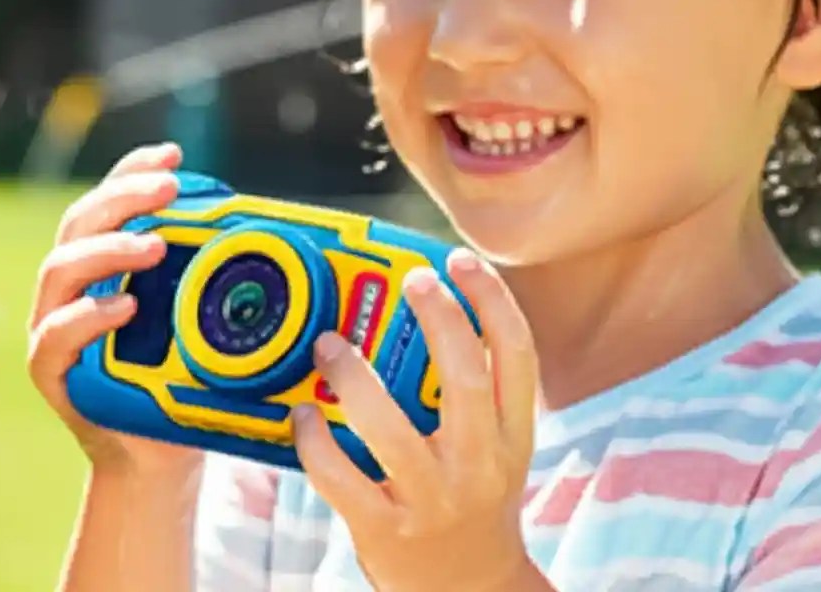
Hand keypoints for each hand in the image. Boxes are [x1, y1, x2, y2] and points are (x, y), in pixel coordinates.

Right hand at [27, 142, 202, 477]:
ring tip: (152, 246)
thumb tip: (284, 237)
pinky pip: (56, 336)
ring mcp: (54, 326)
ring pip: (62, 270)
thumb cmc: (185, 382)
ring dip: (108, 251)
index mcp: (105, 264)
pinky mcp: (51, 372)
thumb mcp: (208, 322)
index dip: (134, 170)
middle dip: (122, 197)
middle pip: (80, 223)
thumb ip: (219, 279)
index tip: (174, 153)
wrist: (159, 459)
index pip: (109, 202)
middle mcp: (72, 287)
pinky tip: (126, 309)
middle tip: (168, 189)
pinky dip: (89, 318)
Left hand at [291, 249, 544, 591]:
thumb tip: (432, 314)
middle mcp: (479, 466)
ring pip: (387, 426)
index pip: (516, 354)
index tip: (458, 261)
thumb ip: (478, 395)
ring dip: (352, 376)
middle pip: (462, 376)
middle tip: (408, 281)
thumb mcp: (498, 450)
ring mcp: (431, 499)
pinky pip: (338, 474)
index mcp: (513, 439)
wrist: (466, 590)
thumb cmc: (474, 504)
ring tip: (329, 344)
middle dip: (436, 316)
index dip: (491, 299)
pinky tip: (303, 416)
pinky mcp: (383, 528)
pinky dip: (313, 440)